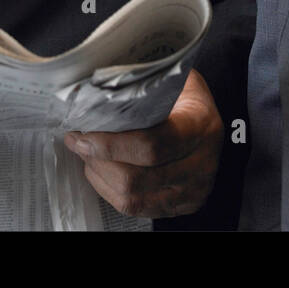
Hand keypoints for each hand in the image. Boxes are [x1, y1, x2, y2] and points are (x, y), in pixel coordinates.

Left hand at [64, 68, 222, 219]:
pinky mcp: (183, 206)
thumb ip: (139, 87)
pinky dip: (110, 190)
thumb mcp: (170, 79)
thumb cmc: (184, 93)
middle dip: (98, 160)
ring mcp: (193, 190)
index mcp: (200, 126)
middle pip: (137, 178)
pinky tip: (101, 170)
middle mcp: (201, 164)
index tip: (83, 133)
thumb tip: (92, 90)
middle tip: (78, 141)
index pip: (152, 146)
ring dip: (100, 176)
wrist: (210, 118)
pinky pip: (137, 208)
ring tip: (87, 154)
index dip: (111, 144)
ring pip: (133, 198)